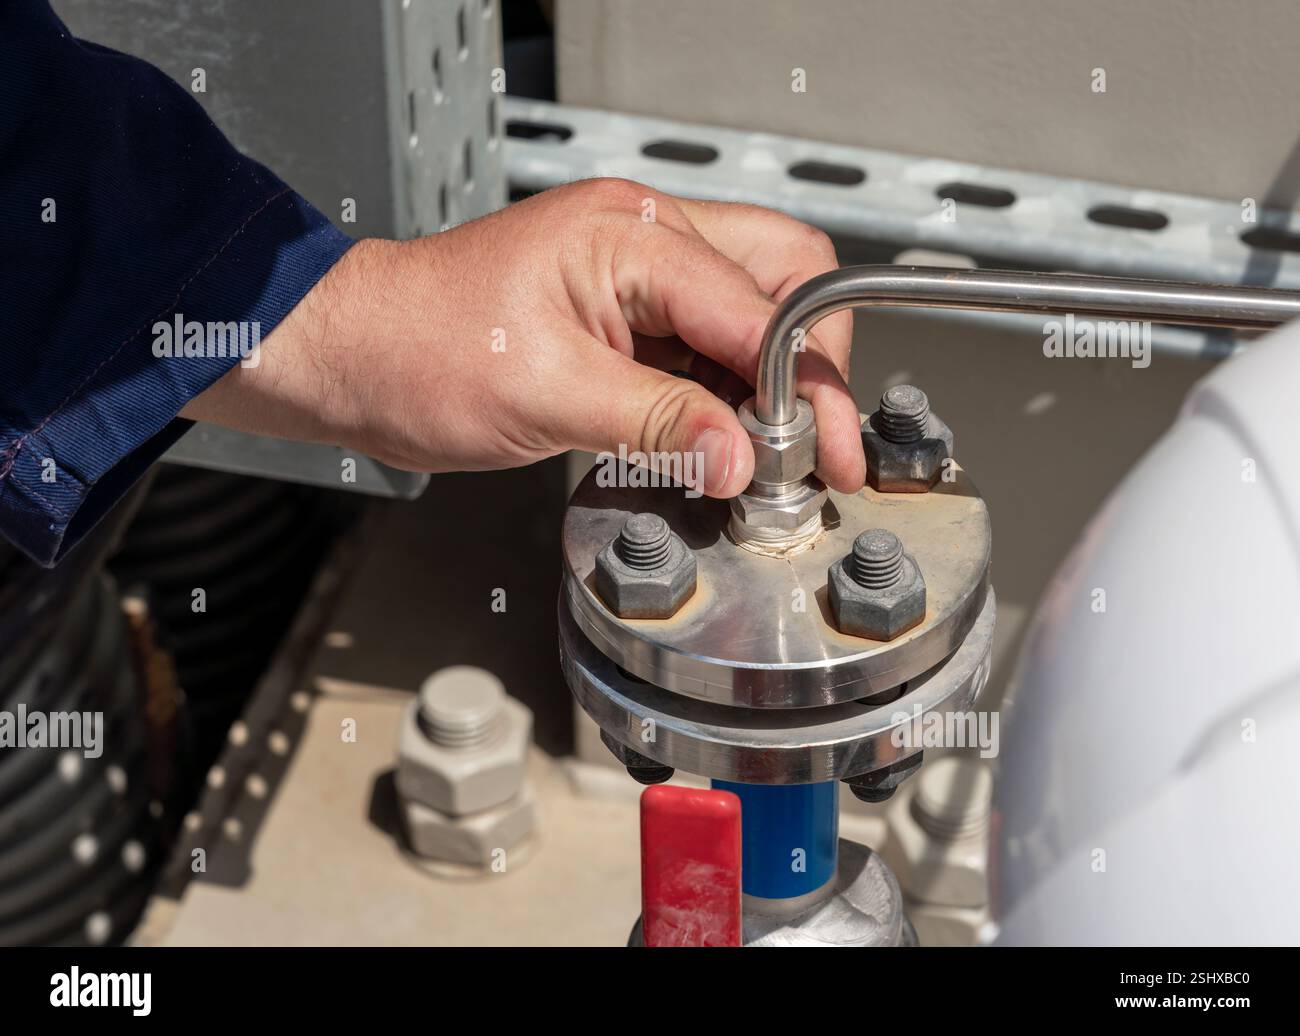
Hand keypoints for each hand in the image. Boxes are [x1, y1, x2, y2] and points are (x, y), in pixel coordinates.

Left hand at [182, 178, 862, 497]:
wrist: (354, 357)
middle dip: (811, 363)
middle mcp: (644, 240)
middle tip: (815, 443)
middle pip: (782, 278)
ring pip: (751, 315)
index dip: (801, 383)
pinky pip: (704, 347)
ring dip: (769, 386)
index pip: (758, 303)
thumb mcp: (543, 394)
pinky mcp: (624, 316)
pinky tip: (722, 443)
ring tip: (769, 458)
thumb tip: (741, 456)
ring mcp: (636, 276)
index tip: (819, 451)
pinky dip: (725, 396)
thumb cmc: (417, 349)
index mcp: (630, 235)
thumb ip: (656, 423)